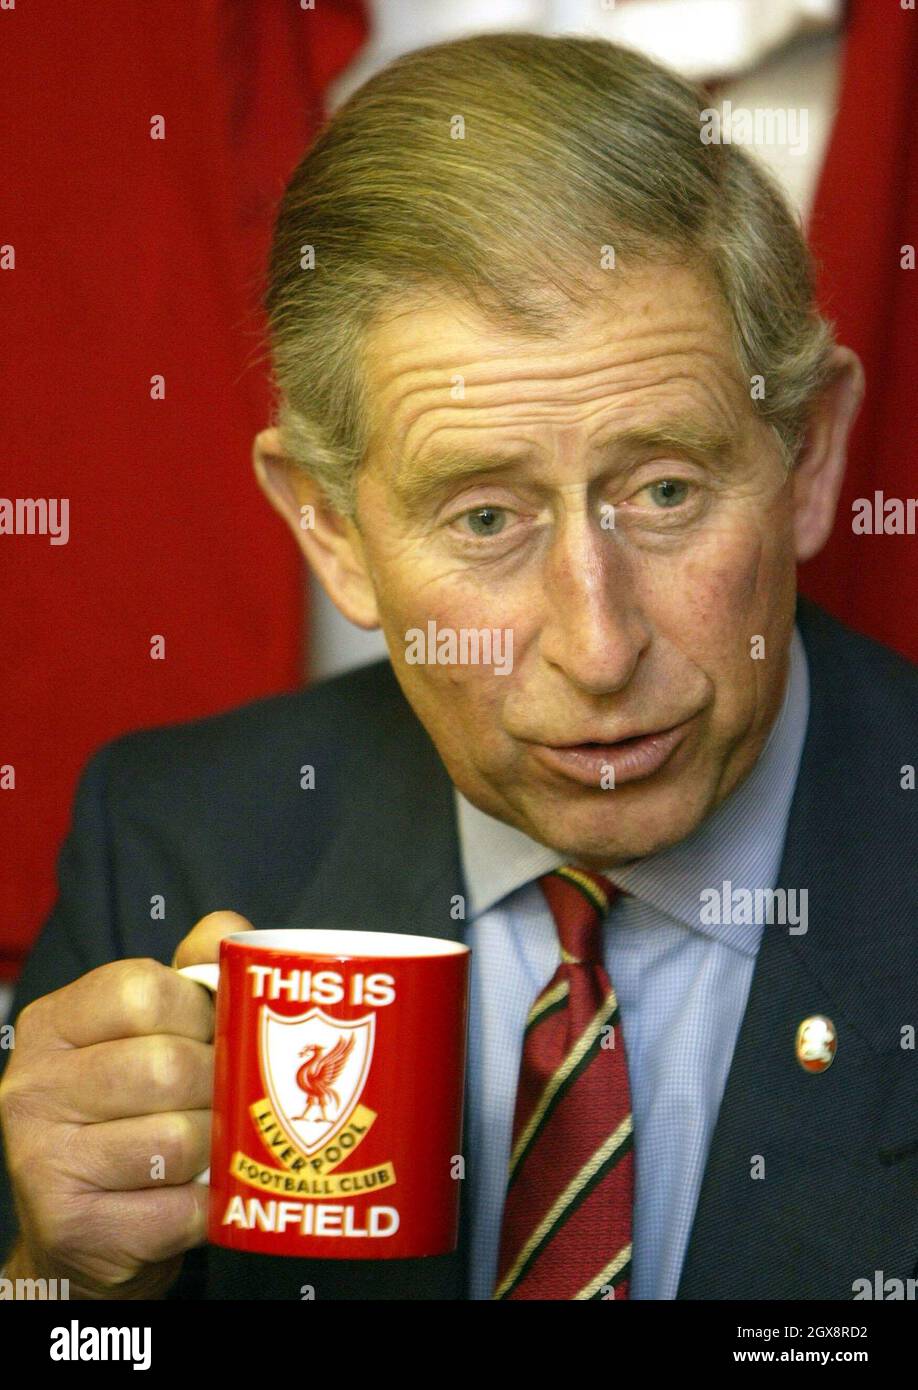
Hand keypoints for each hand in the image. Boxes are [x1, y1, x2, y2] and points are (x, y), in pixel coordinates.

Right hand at [0, 910, 253, 1297]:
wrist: (84, 1229)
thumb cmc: (131, 1110)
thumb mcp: (149, 1030)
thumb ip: (190, 972)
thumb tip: (230, 930)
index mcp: (52, 1023)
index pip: (141, 990)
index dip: (201, 1011)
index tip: (215, 1033)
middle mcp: (32, 1087)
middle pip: (165, 1067)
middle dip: (219, 1086)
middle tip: (228, 1098)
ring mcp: (42, 1161)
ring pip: (176, 1141)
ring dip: (214, 1150)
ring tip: (211, 1149)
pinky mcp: (71, 1227)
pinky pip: (177, 1209)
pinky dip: (205, 1205)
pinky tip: (196, 1196)